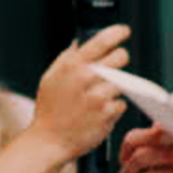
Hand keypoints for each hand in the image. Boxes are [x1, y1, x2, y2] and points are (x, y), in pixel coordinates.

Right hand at [29, 24, 129, 160]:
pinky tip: (99, 112)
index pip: (101, 41)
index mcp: (72, 66)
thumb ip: (65, 58)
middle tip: (111, 69)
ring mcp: (98, 96)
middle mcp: (86, 78)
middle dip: (119, 60)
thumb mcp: (50, 78)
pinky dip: (114, 106)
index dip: (116, 32)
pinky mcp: (108, 114)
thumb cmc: (49, 110)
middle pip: (120, 57)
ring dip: (115, 87)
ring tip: (99, 96)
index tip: (124, 31)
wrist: (49, 141)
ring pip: (123, 81)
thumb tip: (78, 44)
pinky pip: (121, 103)